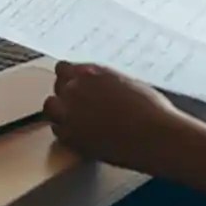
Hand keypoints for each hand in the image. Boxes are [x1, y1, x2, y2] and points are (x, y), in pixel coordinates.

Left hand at [43, 62, 205, 203]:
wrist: (155, 136)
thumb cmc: (150, 109)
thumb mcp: (127, 83)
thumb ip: (104, 81)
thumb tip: (97, 86)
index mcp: (91, 71)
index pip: (64, 68)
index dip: (70, 77)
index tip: (76, 84)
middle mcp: (76, 88)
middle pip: (57, 85)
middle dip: (66, 92)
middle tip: (80, 103)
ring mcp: (70, 113)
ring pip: (51, 107)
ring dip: (60, 110)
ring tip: (76, 119)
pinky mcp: (70, 137)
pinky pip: (56, 130)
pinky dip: (65, 131)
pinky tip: (82, 134)